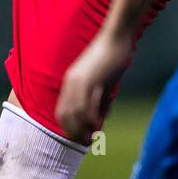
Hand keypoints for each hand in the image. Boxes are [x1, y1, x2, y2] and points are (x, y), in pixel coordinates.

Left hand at [55, 28, 133, 142]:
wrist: (116, 36)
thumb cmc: (112, 57)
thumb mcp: (102, 81)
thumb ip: (98, 100)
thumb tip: (99, 121)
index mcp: (71, 82)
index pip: (61, 111)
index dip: (69, 128)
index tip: (81, 138)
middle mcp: (71, 82)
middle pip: (65, 115)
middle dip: (75, 132)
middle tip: (88, 142)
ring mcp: (80, 80)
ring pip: (75, 112)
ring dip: (83, 128)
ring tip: (93, 138)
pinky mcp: (92, 78)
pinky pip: (87, 103)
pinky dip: (92, 118)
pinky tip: (99, 124)